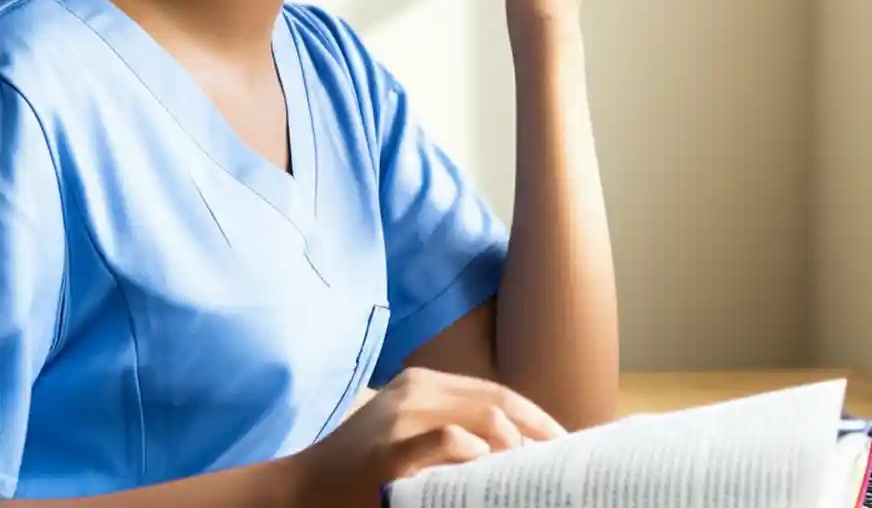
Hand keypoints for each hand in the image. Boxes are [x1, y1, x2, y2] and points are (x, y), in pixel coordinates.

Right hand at [293, 368, 566, 507]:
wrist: (299, 493)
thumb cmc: (360, 472)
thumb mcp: (409, 437)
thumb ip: (454, 432)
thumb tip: (518, 450)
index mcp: (423, 384)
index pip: (497, 394)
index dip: (538, 418)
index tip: (566, 443)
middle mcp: (415, 392)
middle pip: (498, 402)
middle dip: (539, 432)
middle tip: (562, 461)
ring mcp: (400, 419)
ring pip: (481, 417)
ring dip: (515, 446)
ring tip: (531, 472)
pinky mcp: (389, 452)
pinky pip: (445, 440)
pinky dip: (473, 451)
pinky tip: (487, 466)